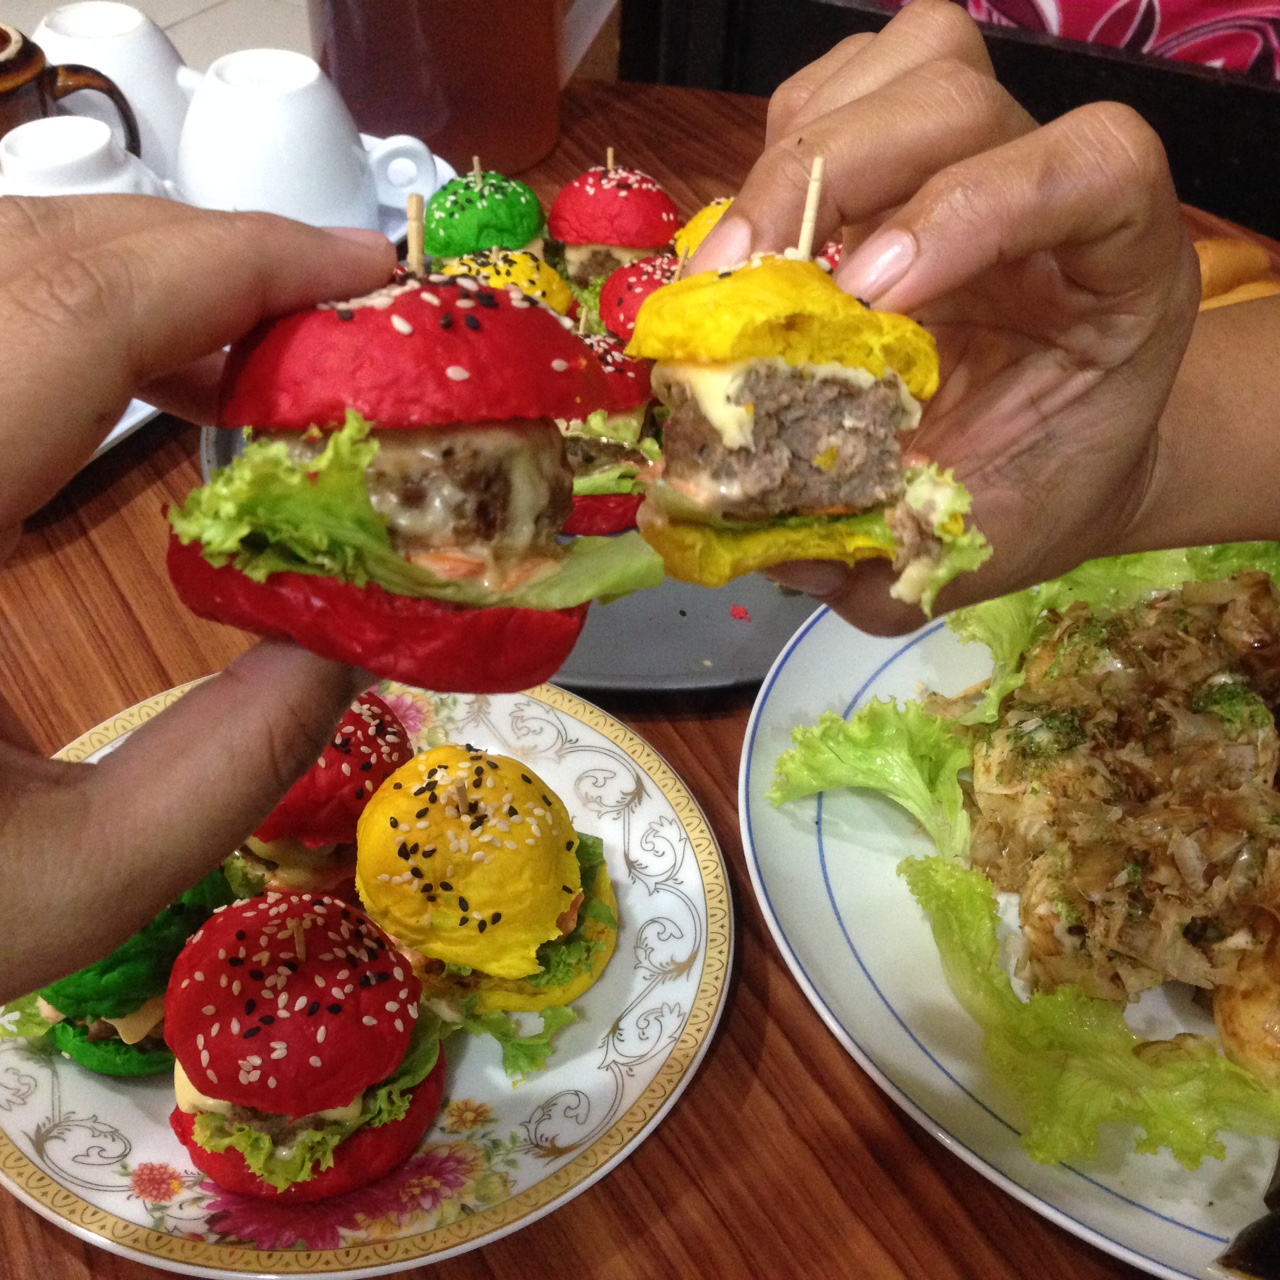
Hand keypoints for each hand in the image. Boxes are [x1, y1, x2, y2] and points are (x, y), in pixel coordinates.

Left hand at [0, 196, 395, 998]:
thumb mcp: (77, 876)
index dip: (239, 263)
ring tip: (264, 355)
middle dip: (208, 258)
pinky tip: (154, 382)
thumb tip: (364, 640)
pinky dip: (79, 321)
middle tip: (342, 318)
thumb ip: (241, 756)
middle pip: (30, 255)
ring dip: (144, 283)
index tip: (370, 275)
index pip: (76, 310)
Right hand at [691, 0, 1200, 632]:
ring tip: (741, 260)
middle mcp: (1050, 193)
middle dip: (834, 172)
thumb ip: (901, 558)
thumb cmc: (1035, 492)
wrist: (1055, 458)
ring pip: (899, 67)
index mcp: (1120, 274)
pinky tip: (753, 237)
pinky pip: (838, 93)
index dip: (975, 207)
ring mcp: (975, 160)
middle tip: (748, 281)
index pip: (1096, 166)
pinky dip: (777, 145)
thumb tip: (782, 553)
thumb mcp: (982, 545)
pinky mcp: (903, 168)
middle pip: (955, 95)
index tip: (870, 301)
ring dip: (798, 148)